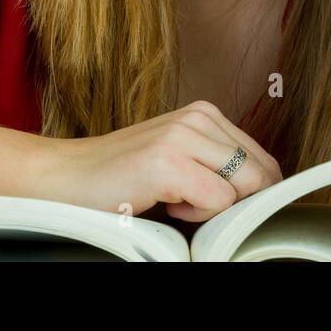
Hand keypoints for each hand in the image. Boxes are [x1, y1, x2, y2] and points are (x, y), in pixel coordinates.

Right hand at [35, 99, 283, 221]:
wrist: (62, 179)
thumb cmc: (120, 179)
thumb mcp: (180, 162)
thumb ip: (219, 168)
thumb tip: (268, 193)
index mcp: (206, 113)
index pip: (264, 160)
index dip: (253, 194)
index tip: (221, 208)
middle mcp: (200, 116)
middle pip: (261, 174)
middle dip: (238, 204)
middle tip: (193, 208)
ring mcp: (183, 135)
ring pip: (244, 187)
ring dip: (213, 209)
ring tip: (174, 202)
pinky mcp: (167, 160)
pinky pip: (217, 201)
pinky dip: (196, 217)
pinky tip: (164, 205)